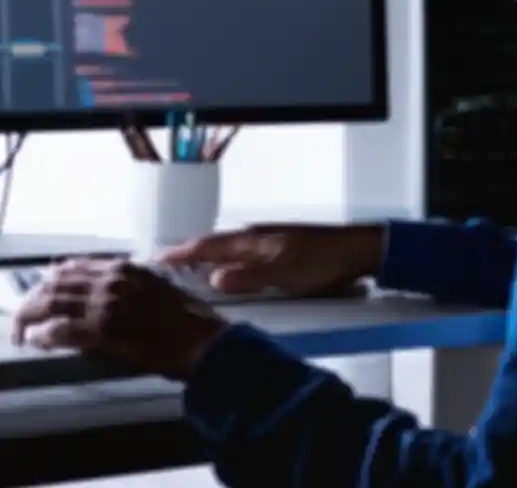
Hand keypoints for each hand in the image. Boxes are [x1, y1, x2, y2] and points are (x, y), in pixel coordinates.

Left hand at [11, 258, 227, 379]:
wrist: (202, 341)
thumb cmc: (187, 319)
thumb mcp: (156, 287)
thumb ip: (128, 282)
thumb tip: (104, 283)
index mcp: (123, 270)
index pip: (73, 268)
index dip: (51, 279)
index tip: (41, 288)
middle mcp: (109, 282)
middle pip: (55, 285)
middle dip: (32, 301)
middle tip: (23, 316)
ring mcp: (104, 307)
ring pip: (51, 304)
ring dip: (30, 318)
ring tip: (21, 330)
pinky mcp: (101, 333)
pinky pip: (60, 331)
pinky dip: (44, 336)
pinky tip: (36, 342)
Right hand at [159, 223, 384, 296]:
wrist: (357, 250)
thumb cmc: (323, 260)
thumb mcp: (282, 276)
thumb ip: (246, 279)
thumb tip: (213, 280)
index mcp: (251, 241)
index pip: (206, 246)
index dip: (181, 254)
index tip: (160, 259)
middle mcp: (255, 237)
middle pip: (214, 245)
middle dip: (189, 254)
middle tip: (168, 265)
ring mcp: (268, 241)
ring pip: (228, 249)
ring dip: (208, 258)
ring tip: (192, 270)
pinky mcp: (279, 248)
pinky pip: (243, 254)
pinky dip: (228, 261)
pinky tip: (232, 271)